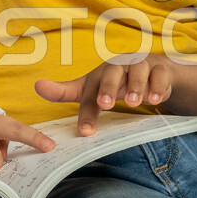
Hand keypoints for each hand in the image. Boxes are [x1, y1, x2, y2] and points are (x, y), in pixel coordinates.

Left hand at [34, 53, 174, 134]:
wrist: (152, 71)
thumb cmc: (115, 82)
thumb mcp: (90, 87)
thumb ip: (66, 90)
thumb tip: (37, 86)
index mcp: (99, 74)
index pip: (89, 93)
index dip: (86, 112)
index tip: (84, 132)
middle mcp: (118, 67)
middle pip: (111, 74)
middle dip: (108, 88)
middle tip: (105, 105)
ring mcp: (140, 65)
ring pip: (137, 72)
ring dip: (135, 86)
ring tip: (134, 103)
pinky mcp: (159, 69)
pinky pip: (159, 75)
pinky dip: (157, 87)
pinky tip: (156, 100)